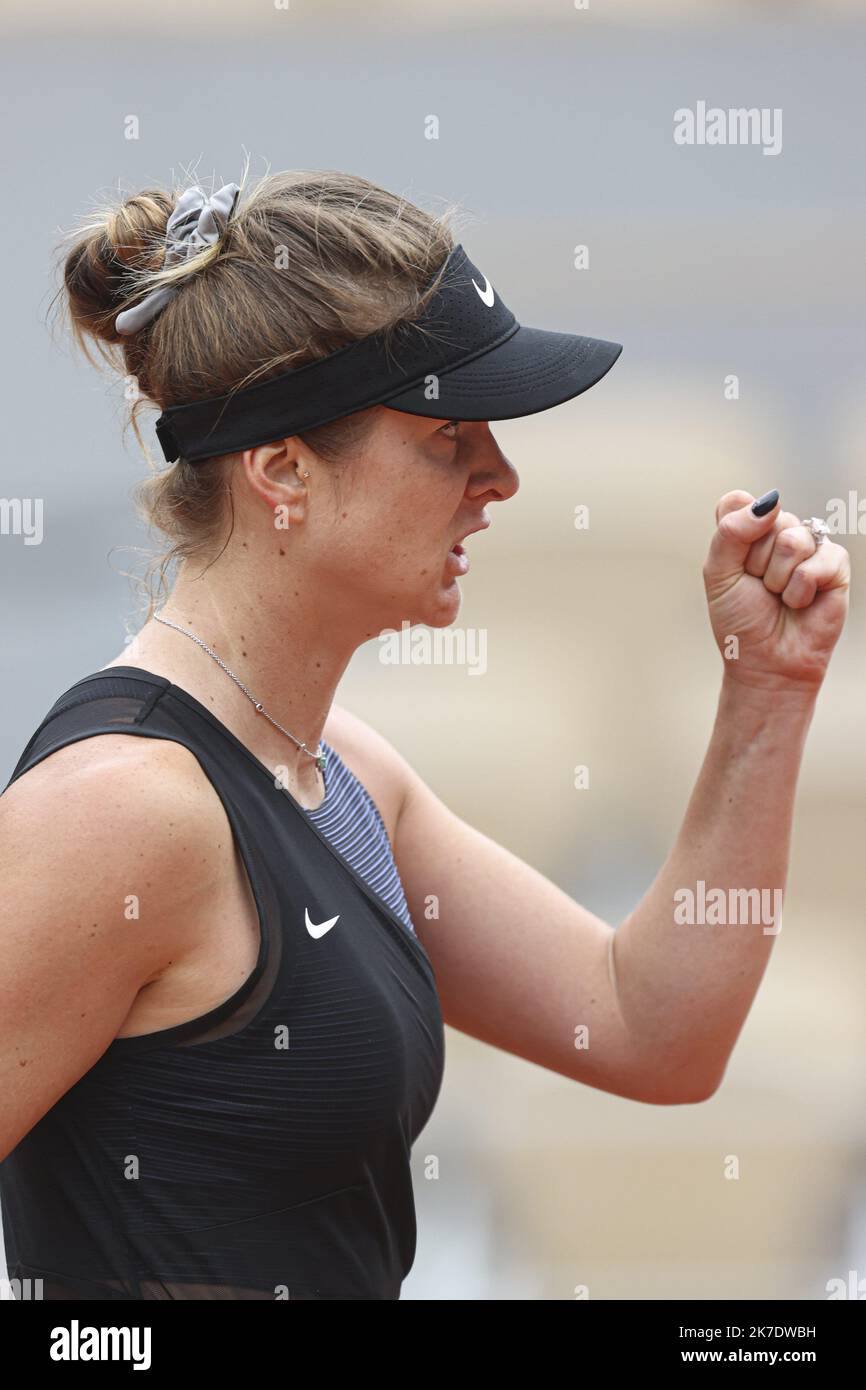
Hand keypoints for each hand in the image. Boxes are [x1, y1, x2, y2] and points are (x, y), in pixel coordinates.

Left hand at [703, 489, 849, 695]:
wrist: (766, 663)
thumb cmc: (741, 622)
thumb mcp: (719, 575)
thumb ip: (731, 532)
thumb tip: (770, 501)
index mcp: (747, 531)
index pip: (737, 502)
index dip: (733, 533)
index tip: (734, 565)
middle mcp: (779, 533)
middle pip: (767, 520)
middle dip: (755, 563)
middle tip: (759, 588)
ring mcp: (809, 547)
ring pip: (792, 539)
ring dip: (778, 578)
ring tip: (780, 597)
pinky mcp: (835, 565)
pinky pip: (816, 561)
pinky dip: (800, 590)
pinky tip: (800, 603)